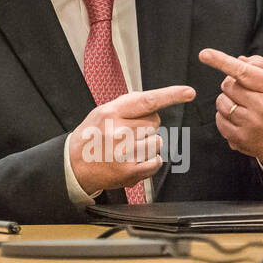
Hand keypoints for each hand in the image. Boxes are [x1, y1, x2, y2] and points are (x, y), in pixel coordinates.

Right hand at [67, 85, 195, 194]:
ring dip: (148, 145)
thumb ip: (126, 105)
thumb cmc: (90, 137)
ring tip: (129, 148)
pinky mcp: (130, 170)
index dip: (170, 95)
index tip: (188, 92)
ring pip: (157, 142)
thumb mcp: (101, 113)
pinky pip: (156, 161)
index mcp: (111, 113)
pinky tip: (133, 159)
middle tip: (128, 133)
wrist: (74, 165)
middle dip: (147, 126)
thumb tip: (153, 100)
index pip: (146, 101)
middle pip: (155, 122)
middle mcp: (118, 131)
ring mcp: (125, 152)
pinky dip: (149, 161)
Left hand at [199, 49, 262, 165]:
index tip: (204, 54)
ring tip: (243, 108)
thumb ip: (259, 66)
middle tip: (246, 94)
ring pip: (221, 102)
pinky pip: (219, 120)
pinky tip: (239, 121)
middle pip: (227, 84)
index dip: (220, 61)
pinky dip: (224, 118)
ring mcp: (252, 124)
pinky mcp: (241, 139)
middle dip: (232, 86)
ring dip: (227, 101)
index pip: (242, 71)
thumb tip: (238, 59)